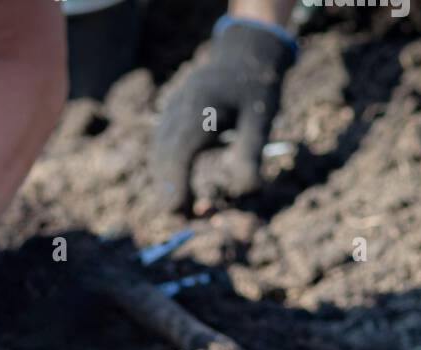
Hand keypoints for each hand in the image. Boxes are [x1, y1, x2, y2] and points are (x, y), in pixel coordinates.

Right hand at [152, 19, 297, 212]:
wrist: (242, 57)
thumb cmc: (255, 90)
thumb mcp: (262, 119)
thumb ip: (250, 154)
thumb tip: (247, 192)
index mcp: (199, 106)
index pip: (178, 151)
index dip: (174, 183)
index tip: (178, 213)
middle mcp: (177, 109)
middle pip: (163, 158)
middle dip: (171, 193)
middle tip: (190, 222)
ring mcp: (168, 114)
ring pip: (159, 157)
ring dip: (169, 186)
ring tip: (191, 211)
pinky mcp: (168, 122)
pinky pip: (162, 152)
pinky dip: (170, 175)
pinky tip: (184, 194)